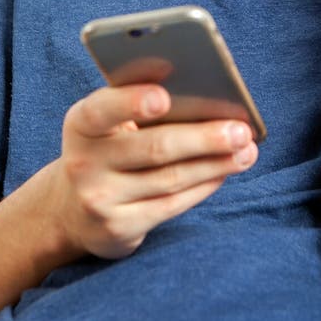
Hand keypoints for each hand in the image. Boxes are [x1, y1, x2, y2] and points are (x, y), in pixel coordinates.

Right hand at [49, 84, 257, 259]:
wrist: (73, 207)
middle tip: (241, 130)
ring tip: (246, 150)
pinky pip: (171, 204)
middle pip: (154, 148)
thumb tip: (205, 93)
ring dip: (215, 163)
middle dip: (204, 138)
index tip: (165, 96)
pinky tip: (225, 172)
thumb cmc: (107, 147)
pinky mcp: (118, 227)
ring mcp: (99, 199)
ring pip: (170, 178)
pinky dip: (204, 185)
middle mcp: (84, 163)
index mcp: (80, 123)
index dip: (132, 102)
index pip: (103, 109)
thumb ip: (139, 105)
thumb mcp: (108, 123)